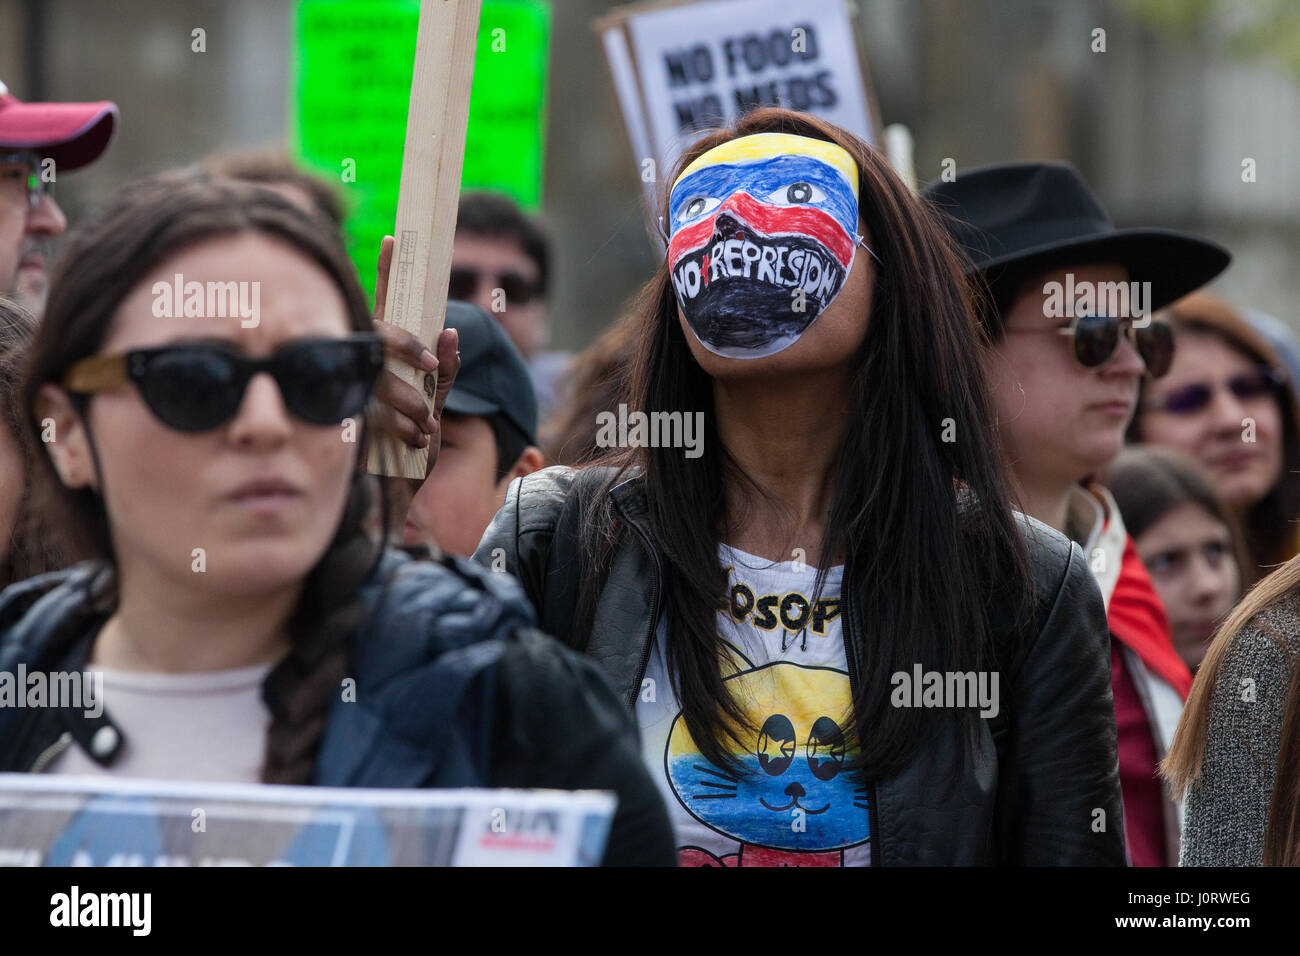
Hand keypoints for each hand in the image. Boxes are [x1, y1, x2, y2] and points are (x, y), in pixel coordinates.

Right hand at [369, 235, 460, 451]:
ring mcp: (359, 384)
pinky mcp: (357, 415)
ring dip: (414, 404)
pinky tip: (416, 441)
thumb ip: (448, 367)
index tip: (394, 238)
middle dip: (409, 351)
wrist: (406, 476)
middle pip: (383, 338)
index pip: (386, 303)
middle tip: (433, 368)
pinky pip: (382, 414)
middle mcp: (368, 360)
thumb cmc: (420, 424)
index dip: (388, 271)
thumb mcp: (440, 393)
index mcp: (387, 347)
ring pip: (384, 380)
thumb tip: (450, 333)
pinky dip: (406, 430)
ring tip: (429, 426)